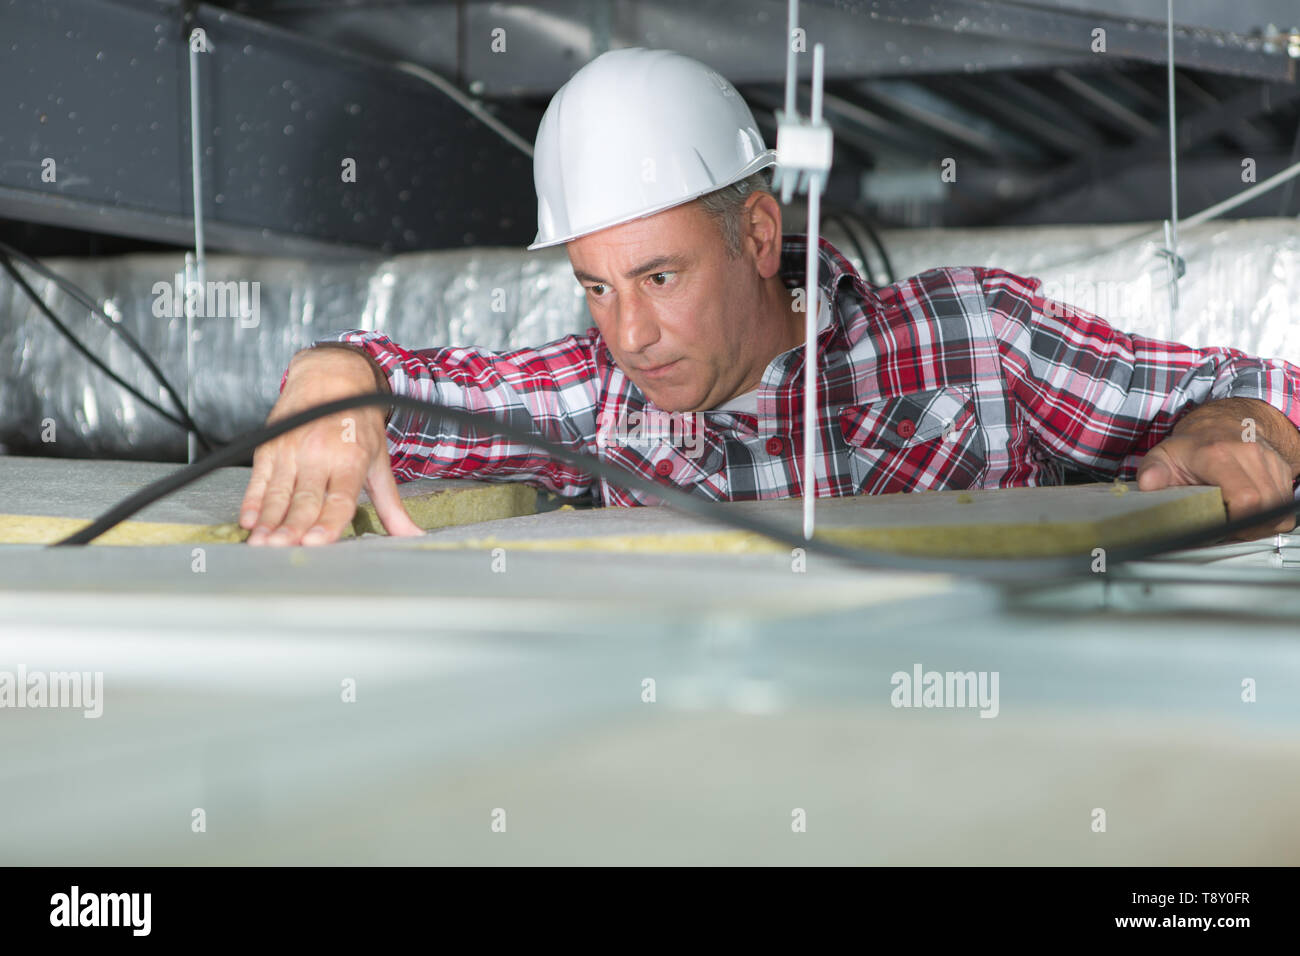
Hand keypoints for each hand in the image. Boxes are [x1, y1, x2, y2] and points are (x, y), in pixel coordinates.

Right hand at [239, 348, 423, 545]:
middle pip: (305, 499)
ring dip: (268, 520)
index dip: (328, 522)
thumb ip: (390, 505)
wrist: (330, 377)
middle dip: (292, 526)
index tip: (316, 543)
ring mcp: (292, 450)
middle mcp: (320, 454)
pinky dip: (252, 501)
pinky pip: (259, 480)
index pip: (339, 498)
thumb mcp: (379, 462)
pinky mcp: (270, 447)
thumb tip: (412, 536)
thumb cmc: (358, 425)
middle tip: (281, 549)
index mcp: (351, 459)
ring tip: (261, 543)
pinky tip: (248, 520)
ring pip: (278, 492)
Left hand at [1137, 427, 1296, 540]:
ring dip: (1259, 523)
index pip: (1245, 498)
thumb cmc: (1193, 445)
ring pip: (1278, 507)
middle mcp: (1249, 454)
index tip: (1219, 526)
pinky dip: (1269, 515)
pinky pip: (1284, 504)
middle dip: (1246, 526)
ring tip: (1235, 520)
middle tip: (1225, 527)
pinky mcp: (1282, 469)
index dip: (1236, 521)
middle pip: (1265, 507)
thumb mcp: (1164, 455)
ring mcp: (1269, 460)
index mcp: (1218, 454)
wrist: (1220, 423)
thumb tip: (1148, 483)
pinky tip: (1250, 512)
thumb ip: (1152, 470)